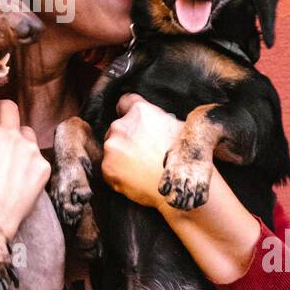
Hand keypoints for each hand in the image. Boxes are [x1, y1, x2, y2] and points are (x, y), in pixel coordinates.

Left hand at [101, 93, 183, 209]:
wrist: (179, 187)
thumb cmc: (183, 157)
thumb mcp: (179, 126)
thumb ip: (160, 118)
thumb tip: (158, 119)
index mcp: (139, 111)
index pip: (125, 102)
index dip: (130, 111)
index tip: (134, 121)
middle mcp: (121, 125)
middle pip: (118, 127)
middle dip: (127, 137)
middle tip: (143, 151)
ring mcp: (112, 147)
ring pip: (112, 147)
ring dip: (121, 154)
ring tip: (140, 167)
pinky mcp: (106, 167)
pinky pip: (109, 167)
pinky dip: (118, 172)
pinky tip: (135, 177)